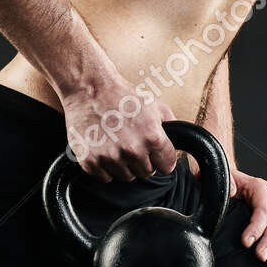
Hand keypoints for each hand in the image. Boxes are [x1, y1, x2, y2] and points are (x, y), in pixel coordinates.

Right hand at [61, 80, 177, 181]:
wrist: (88, 88)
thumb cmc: (120, 95)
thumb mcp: (154, 105)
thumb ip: (170, 126)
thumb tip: (178, 142)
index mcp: (152, 137)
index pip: (167, 166)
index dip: (161, 159)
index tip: (155, 154)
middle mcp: (133, 150)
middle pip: (146, 173)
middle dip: (142, 161)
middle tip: (132, 144)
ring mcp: (110, 157)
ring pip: (126, 177)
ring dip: (124, 165)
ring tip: (117, 145)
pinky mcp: (90, 162)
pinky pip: (105, 177)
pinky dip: (105, 168)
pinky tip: (104, 149)